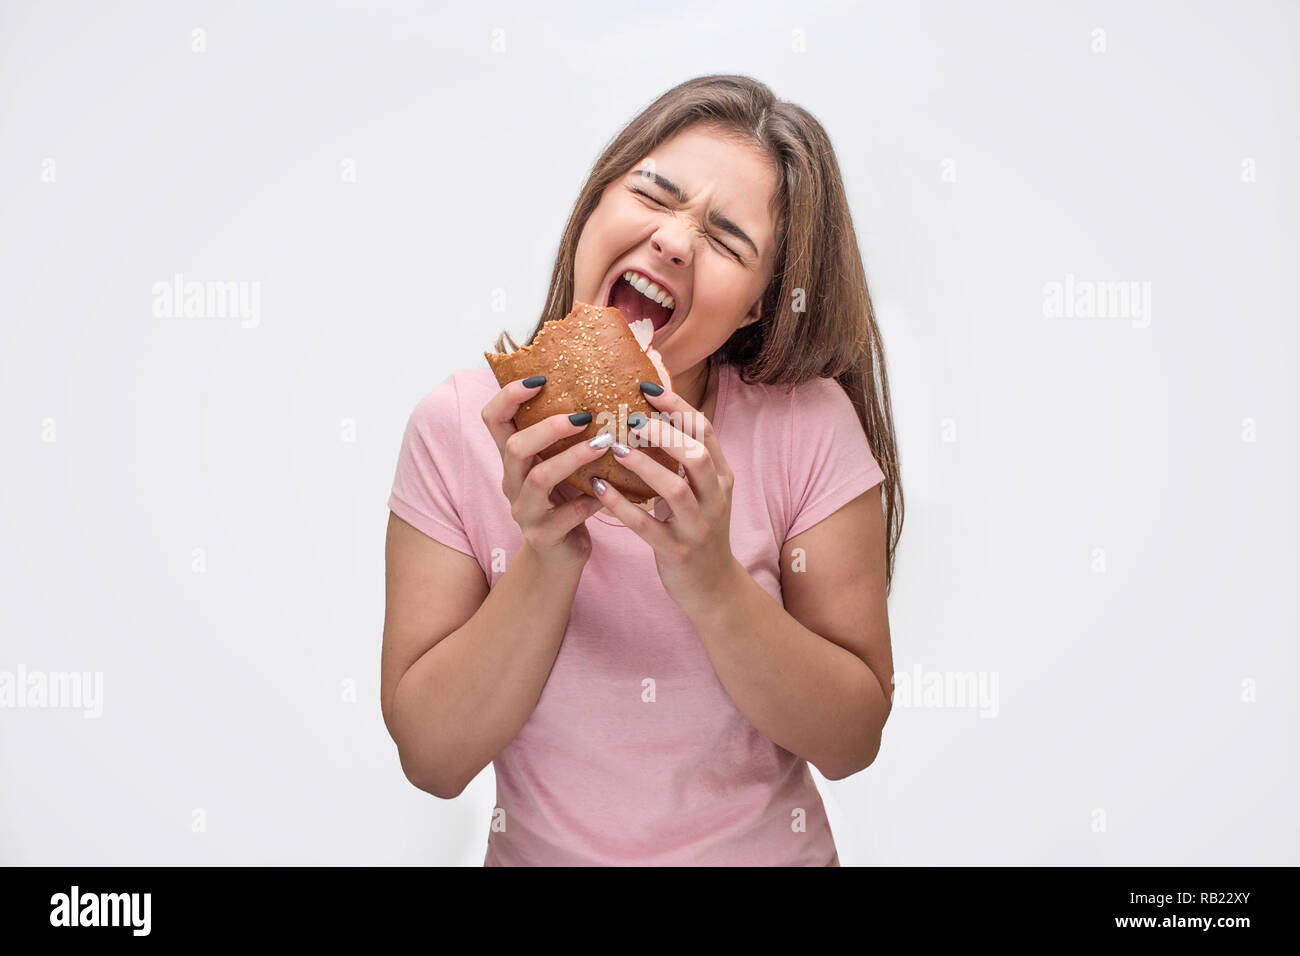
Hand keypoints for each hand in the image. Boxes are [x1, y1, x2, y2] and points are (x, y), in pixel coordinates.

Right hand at [481, 377, 611, 567]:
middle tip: (582, 416)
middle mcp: (511, 482)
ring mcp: (524, 511)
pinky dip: (591, 501)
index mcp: (513, 459)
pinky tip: (609, 493)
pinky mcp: (543, 536)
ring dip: (573, 457)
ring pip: (539, 478)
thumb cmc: (564, 501)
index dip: (509, 395)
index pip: (493, 418)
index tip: (540, 379)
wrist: (559, 556)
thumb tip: (605, 387)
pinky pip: (567, 515)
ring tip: (604, 444)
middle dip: (548, 428)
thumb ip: (567, 436)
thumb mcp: (559, 465)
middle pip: (514, 447)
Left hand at [589, 383, 738, 610]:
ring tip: (614, 449)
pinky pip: (646, 525)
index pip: (705, 431)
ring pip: (674, 489)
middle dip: (664, 433)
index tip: (648, 387)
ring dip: (643, 466)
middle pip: (696, 455)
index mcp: (721, 477)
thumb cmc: (699, 529)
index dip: (677, 406)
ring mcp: (697, 527)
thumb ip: (685, 459)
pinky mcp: (677, 551)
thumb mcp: (702, 491)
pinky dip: (620, 505)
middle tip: (629, 418)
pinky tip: (597, 488)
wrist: (712, 586)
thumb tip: (650, 415)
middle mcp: (715, 498)